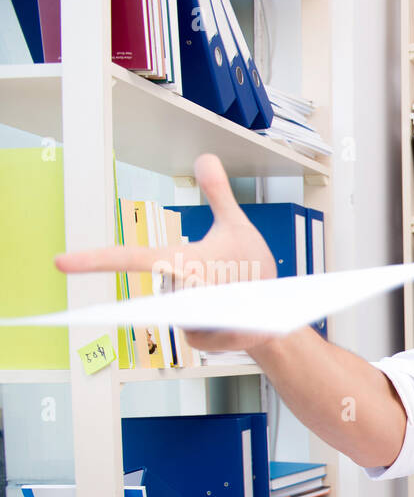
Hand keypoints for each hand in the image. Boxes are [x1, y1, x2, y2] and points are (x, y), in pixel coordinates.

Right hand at [54, 154, 279, 352]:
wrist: (272, 311)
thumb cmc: (249, 268)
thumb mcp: (237, 227)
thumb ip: (218, 195)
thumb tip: (204, 156)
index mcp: (176, 263)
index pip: (130, 259)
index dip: (95, 259)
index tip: (59, 262)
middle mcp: (174, 292)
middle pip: (166, 290)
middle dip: (187, 288)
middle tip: (216, 281)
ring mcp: (185, 319)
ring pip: (191, 312)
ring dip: (215, 304)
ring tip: (239, 298)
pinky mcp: (203, 340)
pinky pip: (208, 333)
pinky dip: (227, 326)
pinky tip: (244, 322)